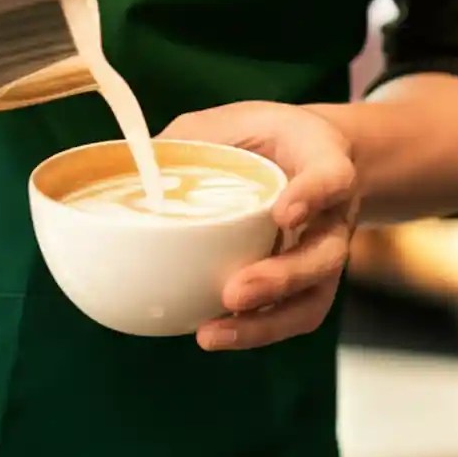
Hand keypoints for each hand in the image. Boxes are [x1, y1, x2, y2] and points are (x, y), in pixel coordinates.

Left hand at [158, 102, 359, 350]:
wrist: (306, 152)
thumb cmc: (264, 136)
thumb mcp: (230, 122)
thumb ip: (188, 141)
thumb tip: (125, 170)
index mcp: (322, 161)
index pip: (332, 177)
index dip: (312, 195)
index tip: (282, 212)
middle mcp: (332, 214)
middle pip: (326, 255)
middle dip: (281, 279)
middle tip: (234, 292)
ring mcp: (322, 253)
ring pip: (311, 299)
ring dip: (266, 323)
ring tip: (213, 333)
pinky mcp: (307, 283)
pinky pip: (291, 316)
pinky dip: (255, 332)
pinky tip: (213, 334)